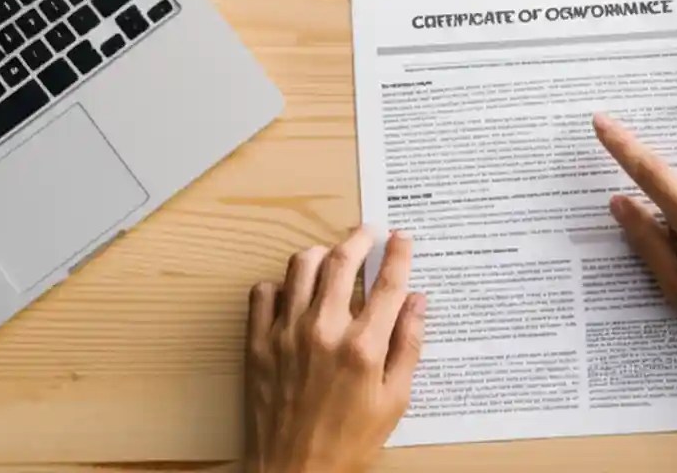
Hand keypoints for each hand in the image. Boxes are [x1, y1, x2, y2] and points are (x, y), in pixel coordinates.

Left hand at [245, 228, 425, 472]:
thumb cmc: (349, 443)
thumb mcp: (395, 400)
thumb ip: (409, 346)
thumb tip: (418, 302)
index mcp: (363, 347)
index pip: (387, 283)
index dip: (399, 253)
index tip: (402, 238)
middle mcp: (324, 331)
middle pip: (342, 261)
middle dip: (360, 238)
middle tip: (368, 233)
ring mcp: (286, 334)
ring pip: (300, 266)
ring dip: (320, 254)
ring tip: (332, 258)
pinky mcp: (258, 344)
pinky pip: (263, 293)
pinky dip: (280, 284)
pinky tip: (294, 293)